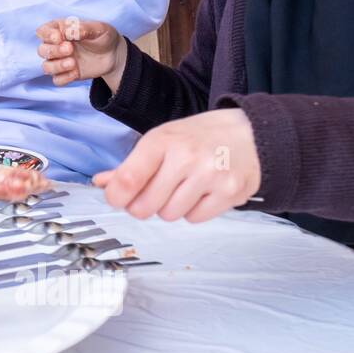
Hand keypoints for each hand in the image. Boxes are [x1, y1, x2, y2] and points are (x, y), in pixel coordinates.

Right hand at [35, 18, 123, 86]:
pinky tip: (76, 72)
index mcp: (60, 30)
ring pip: (46, 67)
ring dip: (57, 66)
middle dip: (53, 51)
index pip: (43, 31)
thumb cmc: (103, 37)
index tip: (59, 37)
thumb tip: (68, 31)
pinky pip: (57, 80)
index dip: (47, 35)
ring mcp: (60, 61)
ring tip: (73, 63)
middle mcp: (56, 46)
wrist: (113, 54)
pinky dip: (64, 78)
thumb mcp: (98, 28)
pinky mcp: (66, 74)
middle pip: (42, 50)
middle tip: (70, 49)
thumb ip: (83, 28)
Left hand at [92, 109, 260, 222]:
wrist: (251, 133)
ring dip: (170, 207)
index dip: (116, 196)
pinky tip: (202, 192)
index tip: (117, 197)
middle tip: (155, 192)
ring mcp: (210, 176)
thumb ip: (131, 165)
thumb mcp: (163, 139)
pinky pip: (195, 218)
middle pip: (145, 206)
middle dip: (143, 205)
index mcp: (163, 140)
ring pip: (169, 215)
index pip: (128, 179)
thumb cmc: (200, 137)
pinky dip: (194, 211)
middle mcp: (186, 157)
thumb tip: (101, 183)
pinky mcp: (230, 193)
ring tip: (184, 187)